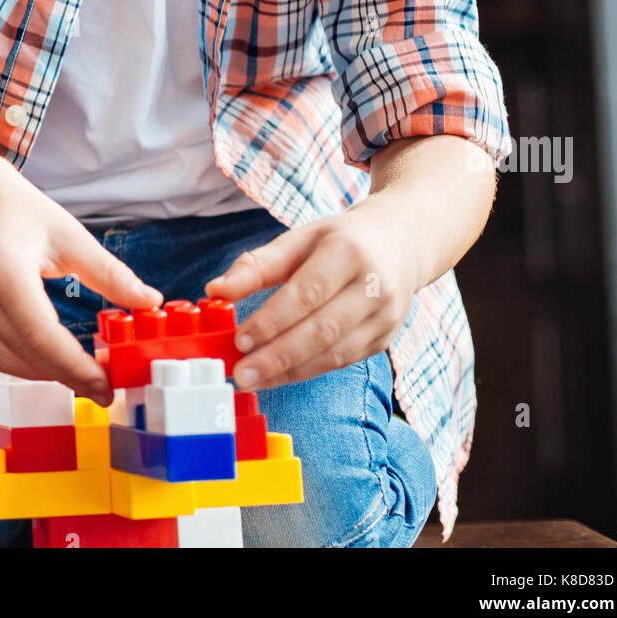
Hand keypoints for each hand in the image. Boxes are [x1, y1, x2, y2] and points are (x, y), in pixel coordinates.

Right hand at [0, 150, 162, 404]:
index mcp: (2, 268)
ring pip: (2, 363)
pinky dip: (12, 364)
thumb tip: (151, 302)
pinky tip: (37, 355)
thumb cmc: (23, 213)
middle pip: (23, 354)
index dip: (75, 367)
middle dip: (65, 375)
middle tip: (100, 385)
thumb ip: (110, 273)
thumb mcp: (71, 236)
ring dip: (41, 372)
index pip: (41, 335)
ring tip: (74, 369)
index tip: (105, 385)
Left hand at [204, 197, 421, 390]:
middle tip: (241, 373)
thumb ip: (258, 265)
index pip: (308, 292)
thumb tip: (215, 290)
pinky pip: (341, 362)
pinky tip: (278, 376)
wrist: (401, 243)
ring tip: (253, 379)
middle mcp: (374, 285)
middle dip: (278, 356)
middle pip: (322, 329)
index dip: (273, 319)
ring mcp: (385, 316)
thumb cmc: (340, 239)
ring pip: (334, 353)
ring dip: (290, 371)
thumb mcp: (300, 238)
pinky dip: (307, 372)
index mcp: (349, 251)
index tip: (239, 339)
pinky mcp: (385, 340)